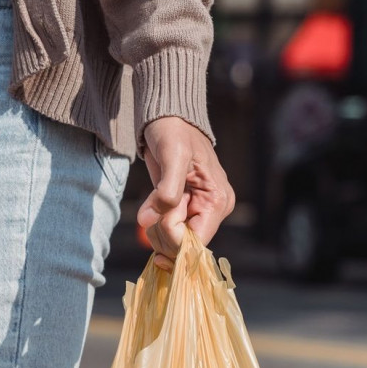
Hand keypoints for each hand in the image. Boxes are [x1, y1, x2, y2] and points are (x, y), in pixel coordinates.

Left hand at [137, 116, 235, 270]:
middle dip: (162, 235)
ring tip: (151, 207)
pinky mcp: (185, 212)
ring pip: (175, 245)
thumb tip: (148, 220)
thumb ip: (166, 190)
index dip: (171, 237)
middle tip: (150, 211)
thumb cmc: (174, 131)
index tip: (156, 215)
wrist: (168, 119)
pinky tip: (150, 215)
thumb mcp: (172, 155)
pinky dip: (155, 230)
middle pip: (184, 247)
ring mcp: (199, 213)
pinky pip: (169, 235)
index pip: (195, 242)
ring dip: (156, 233)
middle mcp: (212, 211)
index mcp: (217, 201)